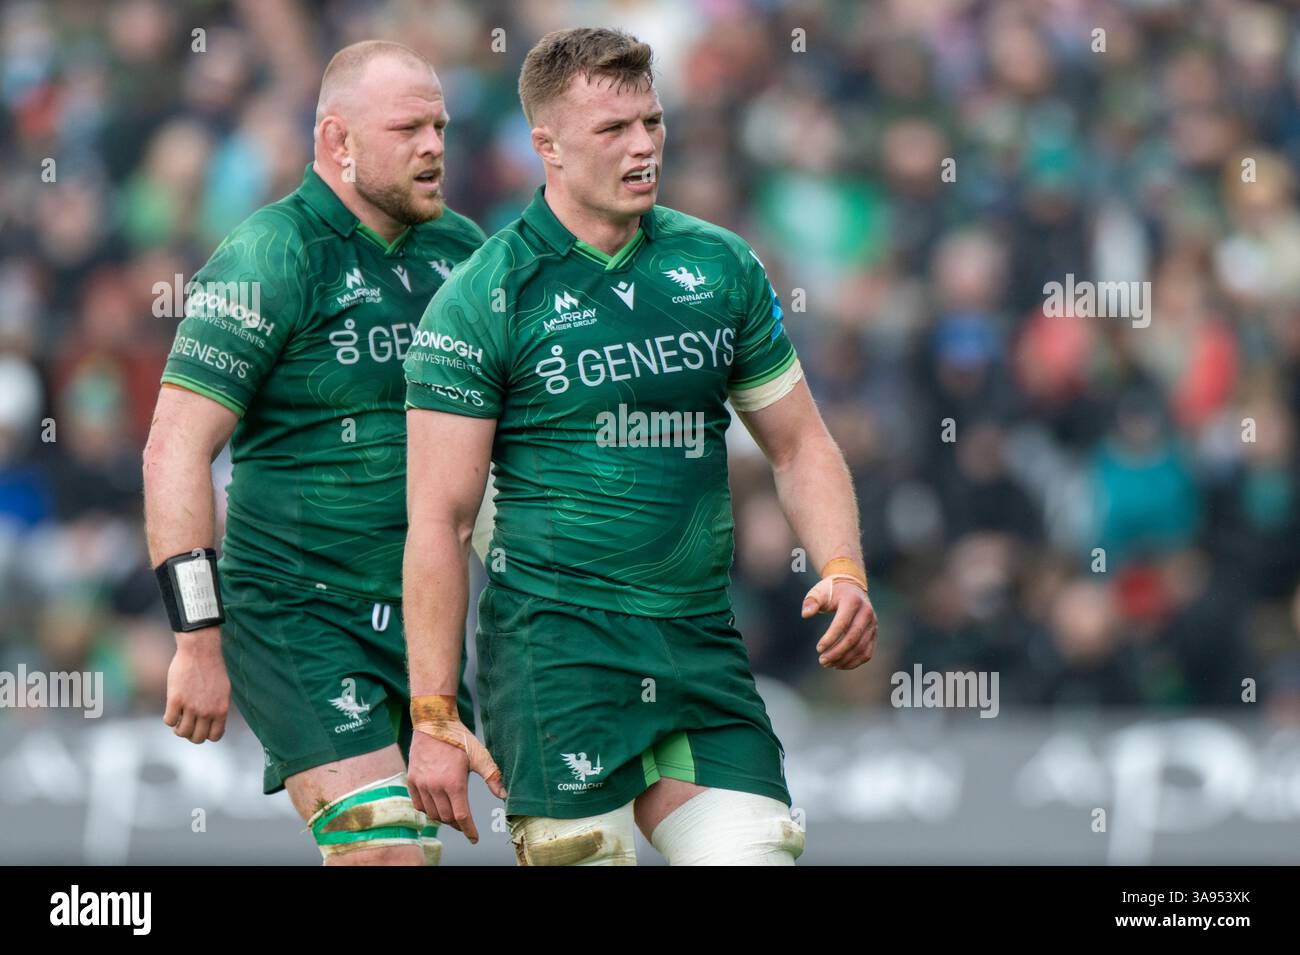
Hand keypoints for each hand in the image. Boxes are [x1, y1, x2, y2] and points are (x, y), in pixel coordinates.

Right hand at [163, 627, 229, 741]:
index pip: (215, 736)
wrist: (200, 650)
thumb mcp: (223, 691)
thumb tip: (210, 723)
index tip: (201, 726)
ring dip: (178, 728)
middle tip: (187, 723)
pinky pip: (169, 721)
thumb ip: (218, 708)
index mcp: (222, 709)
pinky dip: (169, 719)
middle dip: (191, 734)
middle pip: (197, 738)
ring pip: (182, 732)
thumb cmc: (212, 668)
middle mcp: (208, 711)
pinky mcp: (176, 700)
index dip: (206, 734)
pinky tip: (171, 710)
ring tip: (179, 718)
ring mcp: (191, 706)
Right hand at [407, 696, 505, 844]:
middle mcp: (435, 786)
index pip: (462, 816)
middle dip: (458, 824)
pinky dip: (429, 810)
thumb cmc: (459, 738)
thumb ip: (492, 776)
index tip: (474, 838)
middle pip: (447, 818)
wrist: (434, 722)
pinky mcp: (412, 780)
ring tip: (452, 815)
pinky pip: (419, 805)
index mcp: (454, 782)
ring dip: (444, 818)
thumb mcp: (480, 755)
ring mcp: (421, 784)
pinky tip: (437, 806)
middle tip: (465, 824)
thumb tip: (504, 795)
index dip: (469, 831)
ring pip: (432, 814)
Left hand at [801, 577, 877, 668]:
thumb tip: (806, 614)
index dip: (830, 638)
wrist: (851, 587)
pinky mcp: (874, 633)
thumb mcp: (818, 592)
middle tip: (822, 661)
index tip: (818, 648)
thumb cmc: (831, 592)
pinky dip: (854, 662)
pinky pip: (867, 652)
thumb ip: (811, 602)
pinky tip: (839, 665)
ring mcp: (872, 624)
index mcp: (852, 601)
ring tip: (828, 664)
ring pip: (861, 648)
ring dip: (845, 659)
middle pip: (853, 638)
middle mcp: (866, 613)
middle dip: (837, 652)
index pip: (842, 624)